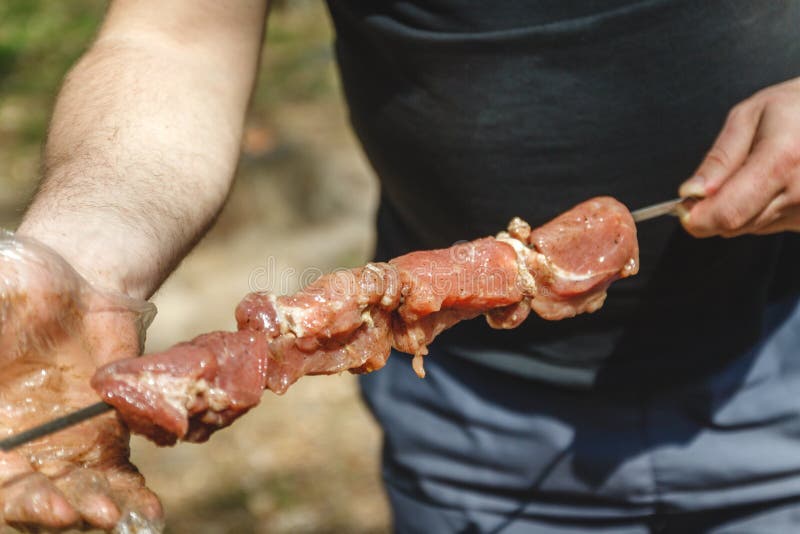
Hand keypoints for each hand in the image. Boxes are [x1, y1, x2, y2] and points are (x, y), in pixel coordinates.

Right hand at [0, 233, 162, 530]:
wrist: (73, 283)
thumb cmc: (13, 292)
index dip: (13, 499)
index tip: (43, 503)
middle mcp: (18, 446)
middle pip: (27, 496)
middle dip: (50, 510)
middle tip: (77, 512)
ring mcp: (62, 446)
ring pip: (75, 492)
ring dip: (93, 507)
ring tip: (110, 513)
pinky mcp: (105, 437)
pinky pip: (116, 475)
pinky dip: (131, 495)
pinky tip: (146, 511)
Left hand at [679, 77, 799, 236]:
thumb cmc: (793, 110)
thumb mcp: (748, 118)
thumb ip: (719, 159)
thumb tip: (691, 193)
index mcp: (782, 160)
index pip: (728, 213)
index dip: (697, 217)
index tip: (684, 206)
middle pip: (734, 224)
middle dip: (714, 208)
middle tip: (725, 177)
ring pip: (749, 227)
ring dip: (739, 207)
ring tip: (759, 173)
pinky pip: (769, 225)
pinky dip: (761, 209)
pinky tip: (776, 184)